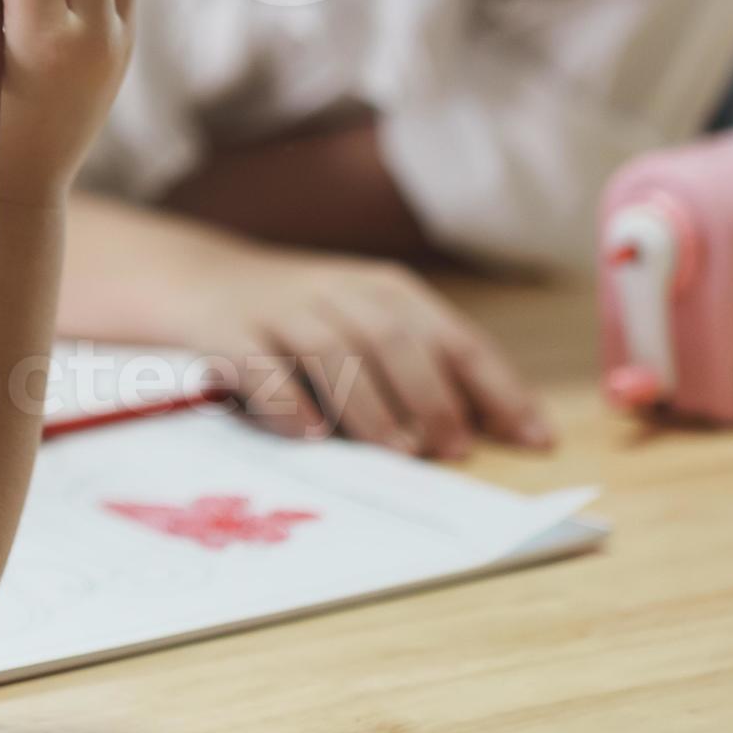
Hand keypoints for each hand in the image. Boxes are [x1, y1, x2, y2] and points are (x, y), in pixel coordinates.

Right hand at [198, 251, 551, 458]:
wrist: (199, 279)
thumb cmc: (303, 318)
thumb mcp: (366, 323)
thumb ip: (421, 366)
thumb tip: (492, 428)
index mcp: (386, 290)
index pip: (453, 338)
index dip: (497, 388)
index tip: (533, 437)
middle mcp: (336, 291)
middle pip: (394, 339)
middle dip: (432, 396)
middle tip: (453, 449)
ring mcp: (280, 309)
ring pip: (332, 352)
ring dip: (371, 405)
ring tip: (397, 452)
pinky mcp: (228, 333)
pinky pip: (261, 367)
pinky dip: (288, 402)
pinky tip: (310, 436)